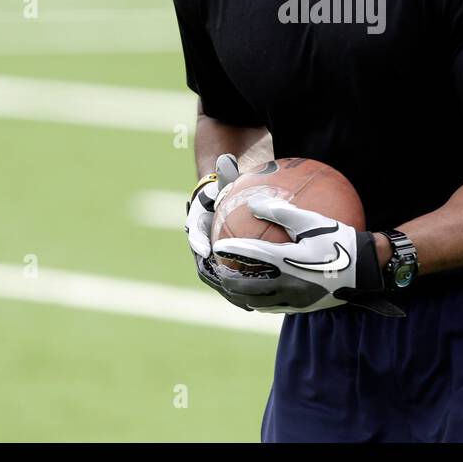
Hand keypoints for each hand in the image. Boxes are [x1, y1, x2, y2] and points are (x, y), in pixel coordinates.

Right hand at [185, 154, 256, 310]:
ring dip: (231, 291)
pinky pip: (236, 282)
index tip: (204, 249)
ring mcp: (213, 259)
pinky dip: (247, 291)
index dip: (197, 241)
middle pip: (204, 264)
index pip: (195, 231)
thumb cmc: (227, 189)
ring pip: (219, 279)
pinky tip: (267, 302)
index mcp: (199, 224)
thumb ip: (226, 173)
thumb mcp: (227, 180)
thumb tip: (226, 158)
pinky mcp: (226, 268)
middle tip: (228, 284)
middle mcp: (202, 245)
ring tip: (247, 303)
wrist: (222, 202)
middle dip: (215, 277)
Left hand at [211, 198, 404, 316]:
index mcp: (288, 261)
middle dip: (227, 279)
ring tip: (229, 285)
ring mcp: (294, 299)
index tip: (217, 245)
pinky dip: (258, 301)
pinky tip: (255, 295)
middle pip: (246, 286)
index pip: (251, 256)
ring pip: (257, 301)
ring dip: (239, 294)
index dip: (231, 251)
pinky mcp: (301, 308)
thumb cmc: (340, 240)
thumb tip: (254, 204)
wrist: (366, 270)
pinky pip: (272, 307)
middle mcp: (287, 284)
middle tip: (217, 270)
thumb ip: (281, 212)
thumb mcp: (312, 220)